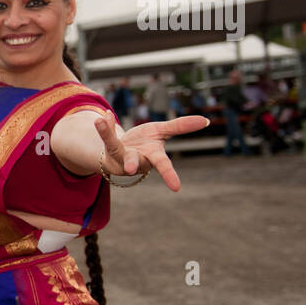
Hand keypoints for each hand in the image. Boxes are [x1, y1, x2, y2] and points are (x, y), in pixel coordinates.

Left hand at [95, 115, 209, 191]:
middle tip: (129, 169)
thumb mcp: (163, 132)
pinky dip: (105, 125)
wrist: (122, 149)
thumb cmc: (145, 142)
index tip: (177, 188)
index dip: (169, 176)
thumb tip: (205, 120)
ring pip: (114, 147)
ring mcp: (120, 155)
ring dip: (107, 135)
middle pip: (134, 162)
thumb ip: (182, 127)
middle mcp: (136, 159)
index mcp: (153, 156)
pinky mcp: (108, 148)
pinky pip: (106, 135)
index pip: (163, 166)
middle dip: (131, 164)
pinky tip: (104, 115)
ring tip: (100, 122)